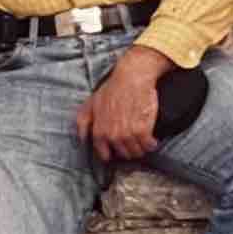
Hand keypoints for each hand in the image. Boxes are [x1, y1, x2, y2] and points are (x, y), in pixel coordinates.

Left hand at [76, 46, 174, 162]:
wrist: (132, 78)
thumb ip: (83, 122)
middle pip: (123, 154)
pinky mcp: (143, 130)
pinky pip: (149, 145)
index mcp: (99, 132)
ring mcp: (128, 134)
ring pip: (137, 152)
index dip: (111, 153)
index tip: (116, 150)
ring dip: (140, 148)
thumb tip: (81, 138)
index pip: (104, 154)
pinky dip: (151, 144)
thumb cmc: (112, 89)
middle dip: (128, 149)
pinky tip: (151, 139)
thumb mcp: (91, 104)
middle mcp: (112, 136)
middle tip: (132, 141)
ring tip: (142, 140)